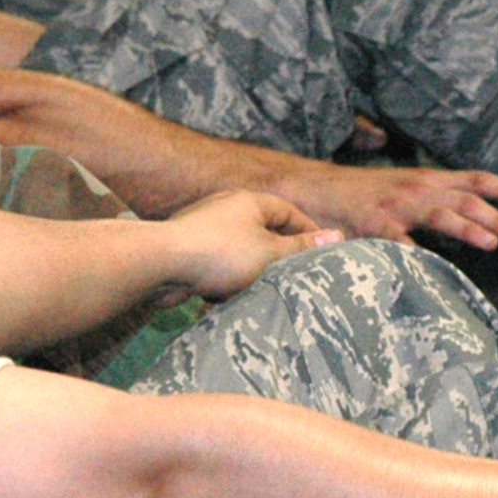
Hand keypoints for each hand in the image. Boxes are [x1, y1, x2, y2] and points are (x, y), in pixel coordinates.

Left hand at [161, 189, 340, 296]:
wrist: (160, 264)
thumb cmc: (221, 254)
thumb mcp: (270, 253)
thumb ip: (302, 247)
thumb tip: (338, 236)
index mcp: (250, 201)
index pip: (289, 212)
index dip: (308, 232)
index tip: (322, 254)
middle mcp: (227, 208)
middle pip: (264, 230)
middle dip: (278, 255)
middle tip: (294, 277)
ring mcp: (205, 228)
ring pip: (240, 251)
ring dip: (251, 271)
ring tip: (260, 292)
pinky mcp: (188, 250)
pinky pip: (217, 263)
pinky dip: (226, 278)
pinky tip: (227, 296)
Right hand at [274, 161, 497, 250]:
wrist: (310, 188)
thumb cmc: (361, 195)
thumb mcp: (403, 192)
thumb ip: (432, 205)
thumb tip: (466, 223)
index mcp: (426, 180)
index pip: (473, 180)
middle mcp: (416, 188)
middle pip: (466, 199)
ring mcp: (395, 204)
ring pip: (440, 214)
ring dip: (469, 228)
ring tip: (493, 243)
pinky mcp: (373, 222)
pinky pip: (399, 240)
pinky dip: (416, 252)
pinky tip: (430, 266)